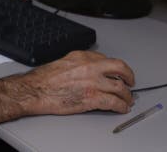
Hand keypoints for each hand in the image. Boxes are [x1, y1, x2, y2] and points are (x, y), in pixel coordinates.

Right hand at [18, 50, 134, 114]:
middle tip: (130, 82)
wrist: (35, 90)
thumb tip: (88, 71)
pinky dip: (121, 106)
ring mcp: (92, 82)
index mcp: (82, 57)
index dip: (114, 68)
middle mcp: (89, 67)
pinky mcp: (92, 98)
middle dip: (128, 76)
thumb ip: (78, 65)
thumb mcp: (63, 63)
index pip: (106, 59)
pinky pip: (114, 102)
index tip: (116, 73)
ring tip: (127, 100)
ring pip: (120, 87)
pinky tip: (121, 108)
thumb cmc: (44, 79)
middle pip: (119, 68)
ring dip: (126, 95)